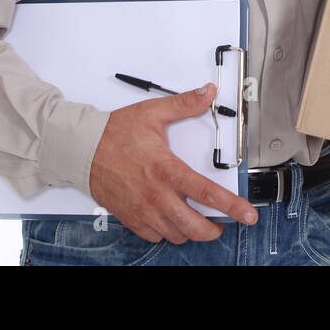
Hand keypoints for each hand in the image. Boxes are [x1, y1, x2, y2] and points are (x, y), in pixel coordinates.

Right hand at [88, 82, 258, 242]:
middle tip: (221, 222)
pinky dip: (167, 231)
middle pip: (195, 227)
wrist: (81, 150)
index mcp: (167, 170)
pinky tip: (169, 219)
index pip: (207, 193)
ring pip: (177, 235)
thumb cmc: (114, 134)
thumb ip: (184, 104)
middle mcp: (157, 196)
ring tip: (195, 218)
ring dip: (190, 230)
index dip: (232, 206)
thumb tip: (207, 93)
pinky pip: (155, 236)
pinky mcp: (130, 218)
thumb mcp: (152, 113)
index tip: (248, 214)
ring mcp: (143, 211)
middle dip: (214, 229)